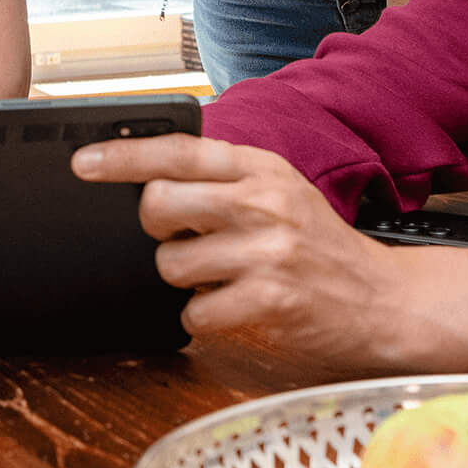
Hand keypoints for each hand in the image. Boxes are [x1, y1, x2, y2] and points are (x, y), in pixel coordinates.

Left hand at [72, 133, 401, 366]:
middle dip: (156, 228)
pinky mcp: (269, 303)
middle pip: (159, 204)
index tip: (83, 163)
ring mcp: (267, 254)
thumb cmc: (318, 245)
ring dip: (184, 278)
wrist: (384, 301)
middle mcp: (264, 204)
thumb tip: (146, 175)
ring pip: (170, 263)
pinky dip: (204, 316)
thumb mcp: (281, 189)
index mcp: (262, 169)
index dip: (123, 156)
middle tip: (184, 237)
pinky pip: (194, 313)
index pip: (179, 151)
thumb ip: (224, 177)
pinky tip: (235, 306)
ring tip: (221, 276)